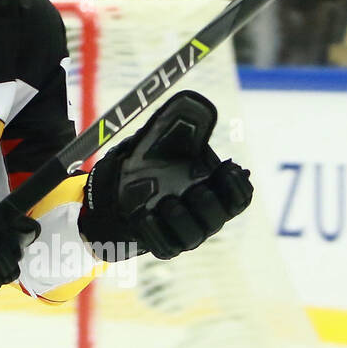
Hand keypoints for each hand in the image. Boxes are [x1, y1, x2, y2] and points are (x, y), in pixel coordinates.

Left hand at [80, 91, 252, 260]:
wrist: (107, 196)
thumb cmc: (141, 167)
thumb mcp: (154, 143)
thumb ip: (174, 125)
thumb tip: (190, 100)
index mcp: (211, 191)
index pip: (239, 197)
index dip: (238, 186)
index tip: (227, 168)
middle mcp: (202, 216)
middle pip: (220, 217)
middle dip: (210, 204)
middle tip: (197, 189)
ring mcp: (183, 234)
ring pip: (194, 235)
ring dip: (183, 219)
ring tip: (169, 203)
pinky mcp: (161, 245)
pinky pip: (165, 247)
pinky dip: (156, 233)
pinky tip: (144, 217)